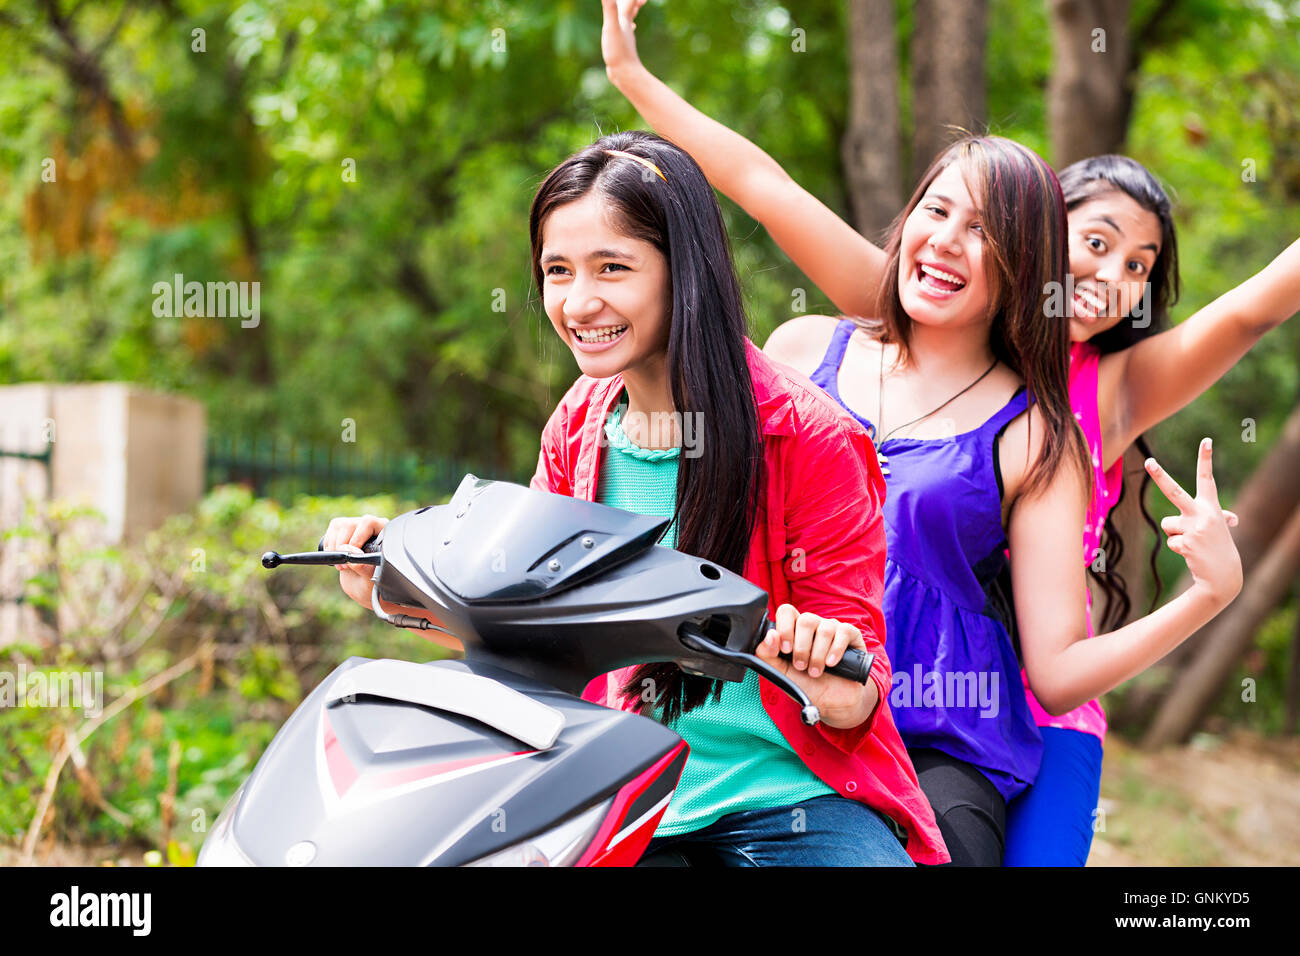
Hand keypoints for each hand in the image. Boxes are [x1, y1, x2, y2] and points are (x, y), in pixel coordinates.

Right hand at [321, 514, 388, 607]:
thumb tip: (354, 556)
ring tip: (342, 566)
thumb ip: (364, 567)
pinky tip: (338, 559)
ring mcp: (355, 526)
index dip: (358, 538)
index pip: (368, 523)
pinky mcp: (342, 532)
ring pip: (338, 527)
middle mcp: (371, 526)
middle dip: (343, 546)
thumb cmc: (373, 584)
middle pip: (350, 524)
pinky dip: (329, 548)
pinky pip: (330, 533)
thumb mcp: (370, 579)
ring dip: (334, 548)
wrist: (364, 587)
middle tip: (345, 566)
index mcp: (385, 533)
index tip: (353, 556)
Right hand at [600, 0, 647, 79]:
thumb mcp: (611, 27)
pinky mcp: (623, 47)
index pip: (630, 0)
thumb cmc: (619, 52)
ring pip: (630, 20)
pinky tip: (630, 31)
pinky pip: (627, 33)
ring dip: (633, 11)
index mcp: (624, 19)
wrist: (626, 75)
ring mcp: (626, 37)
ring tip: (637, 6)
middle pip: (632, 8)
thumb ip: (610, 9)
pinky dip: (629, 27)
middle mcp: (627, 26)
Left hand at [754, 603, 876, 728]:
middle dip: (802, 648)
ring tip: (815, 672)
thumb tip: (770, 635)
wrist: (832, 702)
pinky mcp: (851, 634)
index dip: (785, 628)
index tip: (785, 650)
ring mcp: (832, 628)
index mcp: (794, 629)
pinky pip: (843, 632)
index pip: (787, 611)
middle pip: (806, 620)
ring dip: (818, 655)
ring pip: (824, 629)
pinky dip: (835, 650)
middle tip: (800, 666)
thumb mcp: (781, 672)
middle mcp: (813, 625)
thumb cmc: (806, 683)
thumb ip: (767, 655)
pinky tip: (831, 664)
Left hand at [1145, 438, 1242, 606]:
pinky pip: (1171, 541)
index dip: (1205, 459)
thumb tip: (1233, 518)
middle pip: (1174, 491)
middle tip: (1149, 461)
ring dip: (1175, 534)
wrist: (1223, 576)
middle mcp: (1202, 514)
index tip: (1206, 440)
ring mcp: (1194, 529)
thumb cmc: (1219, 548)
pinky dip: (1178, 548)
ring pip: (1167, 523)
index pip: (1206, 479)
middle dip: (1160, 475)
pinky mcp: (1186, 544)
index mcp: (1210, 507)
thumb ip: (1219, 518)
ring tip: (1192, 543)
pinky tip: (1192, 554)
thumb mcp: (1219, 529)